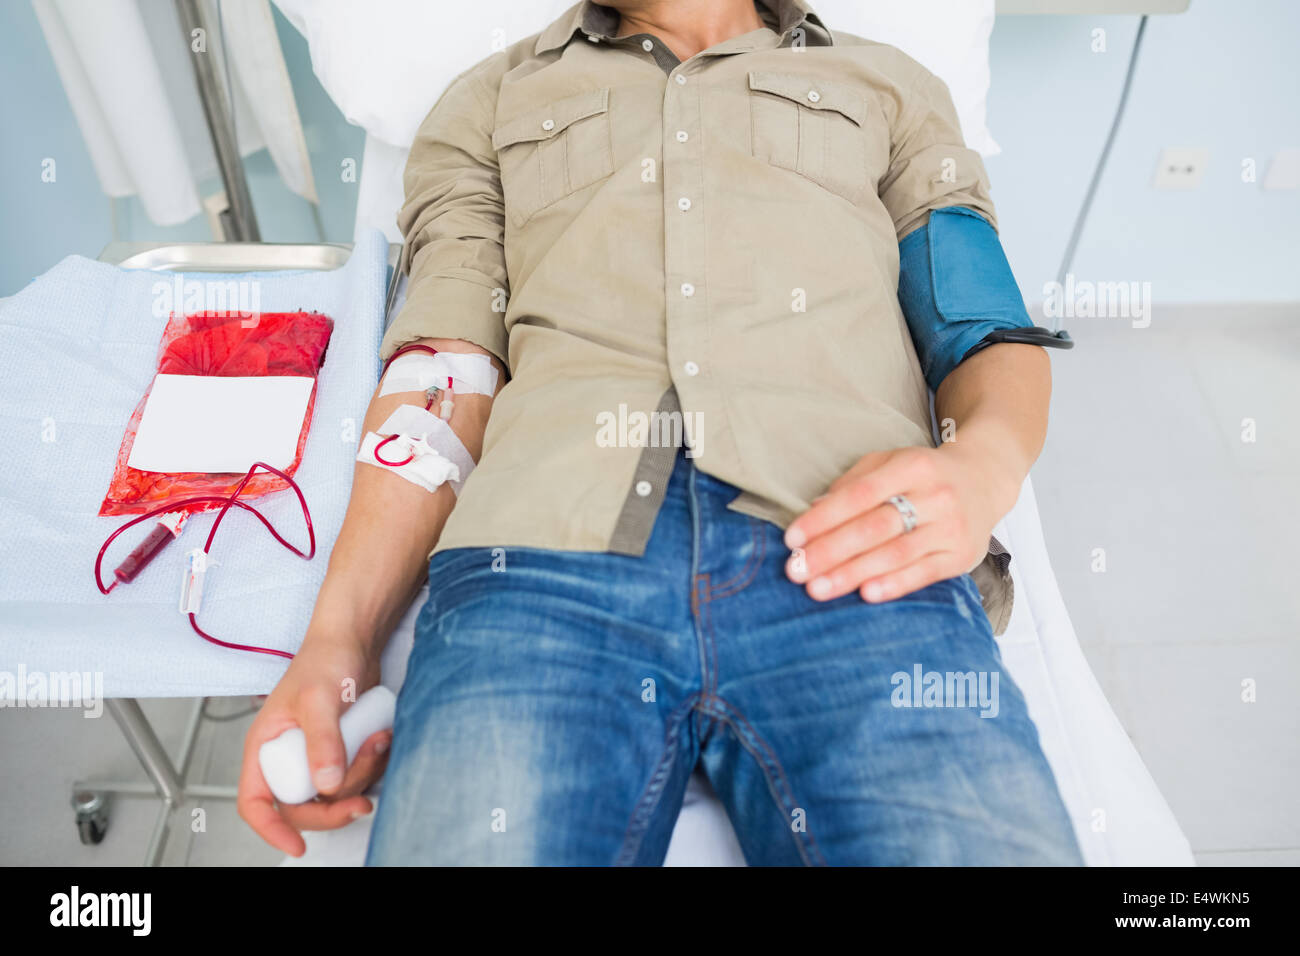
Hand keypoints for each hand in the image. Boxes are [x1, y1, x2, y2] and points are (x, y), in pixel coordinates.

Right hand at [237, 637, 390, 856]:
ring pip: (335, 794)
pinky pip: (356, 777)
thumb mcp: (319, 699)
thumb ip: (322, 741)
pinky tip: (381, 738)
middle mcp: (288, 756)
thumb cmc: (325, 659)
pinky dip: (372, 766)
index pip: (255, 801)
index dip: (271, 829)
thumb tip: (327, 784)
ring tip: (377, 740)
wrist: (355, 641)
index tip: (296, 846)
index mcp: (266, 747)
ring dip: (362, 776)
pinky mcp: (341, 752)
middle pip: (302, 806)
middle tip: (362, 802)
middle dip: (335, 807)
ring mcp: (315, 756)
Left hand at [783, 441, 1018, 603]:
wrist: (984, 479)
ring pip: (896, 553)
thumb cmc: (924, 474)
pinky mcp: (962, 555)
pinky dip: (893, 585)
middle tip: (796, 570)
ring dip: (853, 573)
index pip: (860, 494)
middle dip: (831, 551)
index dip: (824, 518)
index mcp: (911, 466)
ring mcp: (951, 527)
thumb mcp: (889, 463)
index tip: (792, 538)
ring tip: (818, 589)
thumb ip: (852, 484)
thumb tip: (813, 511)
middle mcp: (935, 495)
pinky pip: (924, 573)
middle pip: (875, 527)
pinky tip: (865, 594)